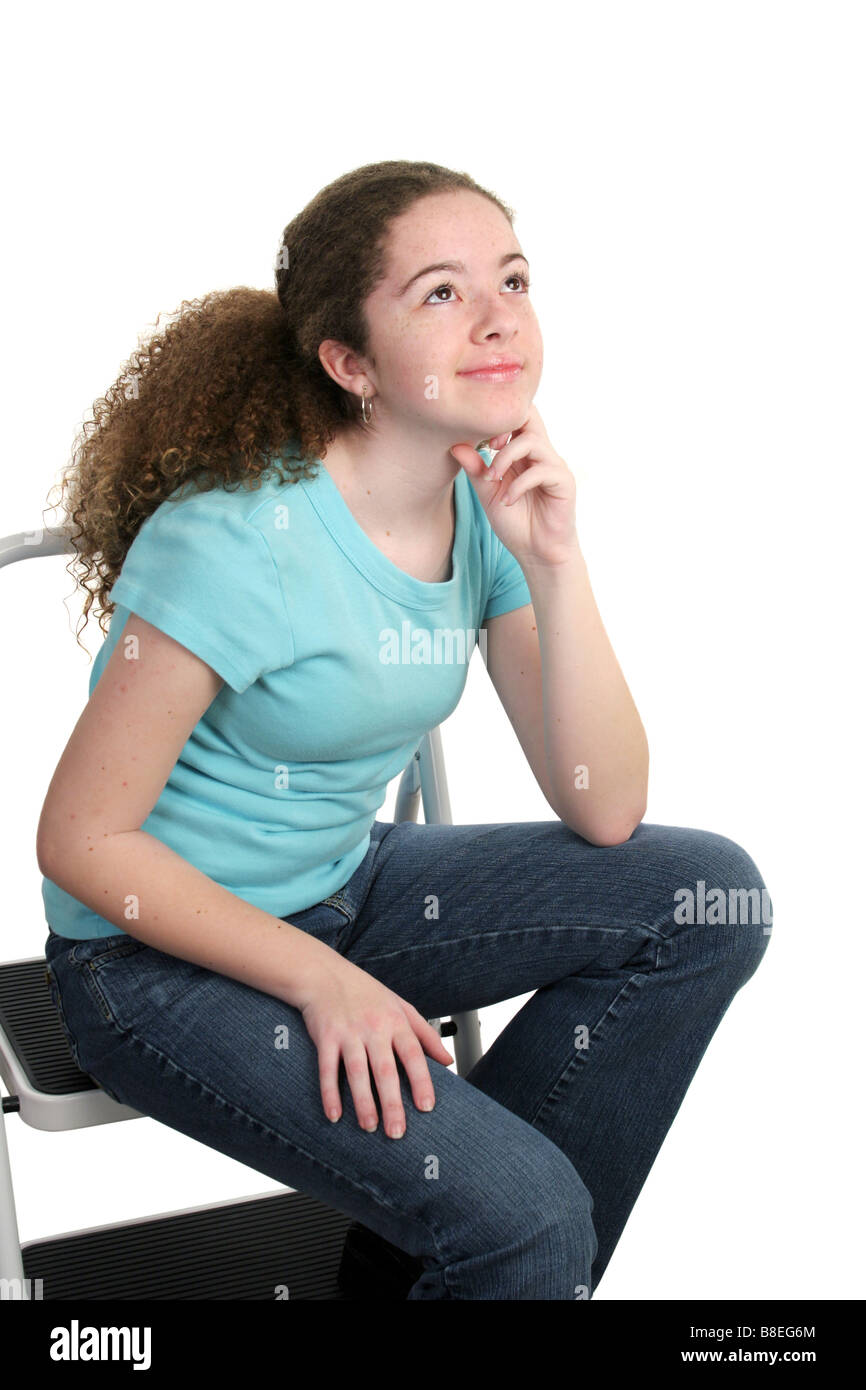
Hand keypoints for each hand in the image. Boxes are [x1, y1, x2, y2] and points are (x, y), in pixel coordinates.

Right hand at [298, 954, 453, 1137]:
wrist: (325, 975)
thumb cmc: (367, 994)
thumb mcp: (402, 1007)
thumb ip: (426, 1034)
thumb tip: (448, 1061)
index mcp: (396, 1021)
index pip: (413, 1054)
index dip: (421, 1081)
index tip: (427, 1107)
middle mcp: (374, 1027)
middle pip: (385, 1069)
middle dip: (392, 1103)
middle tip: (397, 1132)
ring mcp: (349, 1032)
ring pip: (357, 1072)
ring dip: (363, 1102)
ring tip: (370, 1127)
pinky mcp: (325, 1037)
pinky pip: (327, 1069)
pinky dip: (329, 1093)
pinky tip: (334, 1115)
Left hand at [450, 402, 579, 567]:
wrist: (537, 553)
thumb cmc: (516, 523)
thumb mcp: (488, 494)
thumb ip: (476, 470)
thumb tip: (455, 446)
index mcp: (524, 452)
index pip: (518, 416)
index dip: (497, 419)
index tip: (479, 442)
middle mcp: (542, 454)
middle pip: (531, 415)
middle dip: (505, 425)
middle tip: (488, 446)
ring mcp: (555, 466)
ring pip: (532, 442)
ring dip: (505, 458)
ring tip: (493, 479)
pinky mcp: (564, 482)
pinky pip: (541, 471)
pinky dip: (519, 485)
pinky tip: (507, 501)